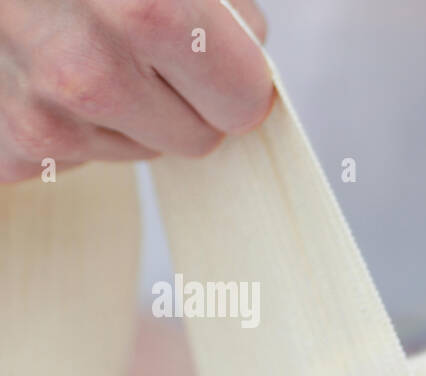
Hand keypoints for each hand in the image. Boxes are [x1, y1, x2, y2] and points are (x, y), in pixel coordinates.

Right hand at [0, 0, 271, 181]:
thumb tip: (248, 53)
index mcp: (149, 11)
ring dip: (120, 108)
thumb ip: (222, 0)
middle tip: (133, 36)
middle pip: (195, 138)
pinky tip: (27, 65)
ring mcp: (36, 117)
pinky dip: (63, 121)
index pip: (242, 101)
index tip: (209, 45)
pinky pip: (70, 157)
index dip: (232, 72)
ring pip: (132, 150)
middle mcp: (87, 72)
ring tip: (68, 37)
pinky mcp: (2, 150)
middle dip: (181, 96)